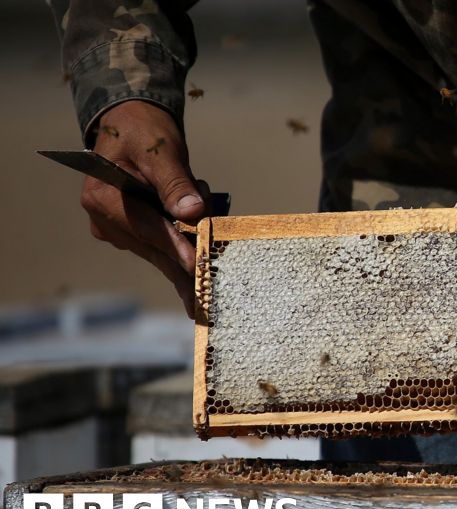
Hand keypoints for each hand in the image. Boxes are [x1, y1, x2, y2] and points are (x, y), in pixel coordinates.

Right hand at [82, 100, 209, 317]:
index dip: (175, 248)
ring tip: (213, 242)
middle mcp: (104, 219)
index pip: (147, 229)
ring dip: (188, 246)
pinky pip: (160, 245)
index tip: (197, 268)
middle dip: (185, 262)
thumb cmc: (145, 133)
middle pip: (153, 248)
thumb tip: (194, 212)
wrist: (132, 125)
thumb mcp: (162, 151)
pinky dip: (182, 245)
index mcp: (103, 197)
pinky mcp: (129, 232)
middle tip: (207, 296)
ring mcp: (115, 229)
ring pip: (159, 250)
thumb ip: (176, 182)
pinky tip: (200, 258)